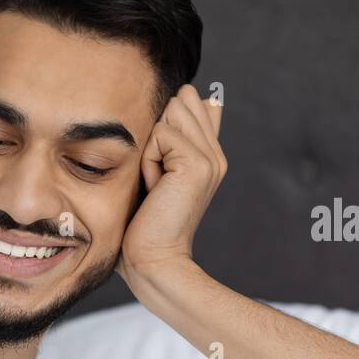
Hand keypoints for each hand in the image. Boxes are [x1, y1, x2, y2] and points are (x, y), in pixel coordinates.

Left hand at [117, 84, 225, 288]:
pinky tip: (154, 187)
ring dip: (151, 146)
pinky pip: (161, 134)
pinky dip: (148, 160)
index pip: (198, 102)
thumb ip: (166, 142)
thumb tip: (174, 105)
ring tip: (155, 181)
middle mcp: (215, 153)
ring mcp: (211, 157)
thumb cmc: (143, 224)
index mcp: (209, 154)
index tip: (161, 163)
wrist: (152, 259)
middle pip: (183, 100)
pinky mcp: (198, 163)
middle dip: (157, 131)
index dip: (170, 119)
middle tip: (155, 174)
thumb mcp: (154, 174)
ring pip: (172, 112)